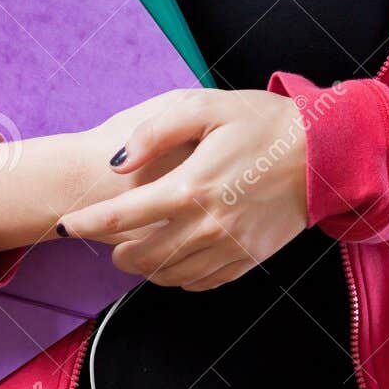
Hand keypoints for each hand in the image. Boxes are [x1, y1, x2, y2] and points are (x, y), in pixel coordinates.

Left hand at [57, 87, 309, 290]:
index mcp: (191, 187)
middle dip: (114, 252)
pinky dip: (179, 276)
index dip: (86, 223)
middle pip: (141, 258)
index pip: (121, 217)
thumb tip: (118, 162)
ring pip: (169, 275)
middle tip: (106, 240)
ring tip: (136, 250)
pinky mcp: (248, 259)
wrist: (322, 152)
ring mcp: (230, 247)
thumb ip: (154, 131)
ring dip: (144, 267)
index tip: (66, 224)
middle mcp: (208, 225)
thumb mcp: (204, 107)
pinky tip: (174, 259)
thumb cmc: (262, 122)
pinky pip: (202, 281)